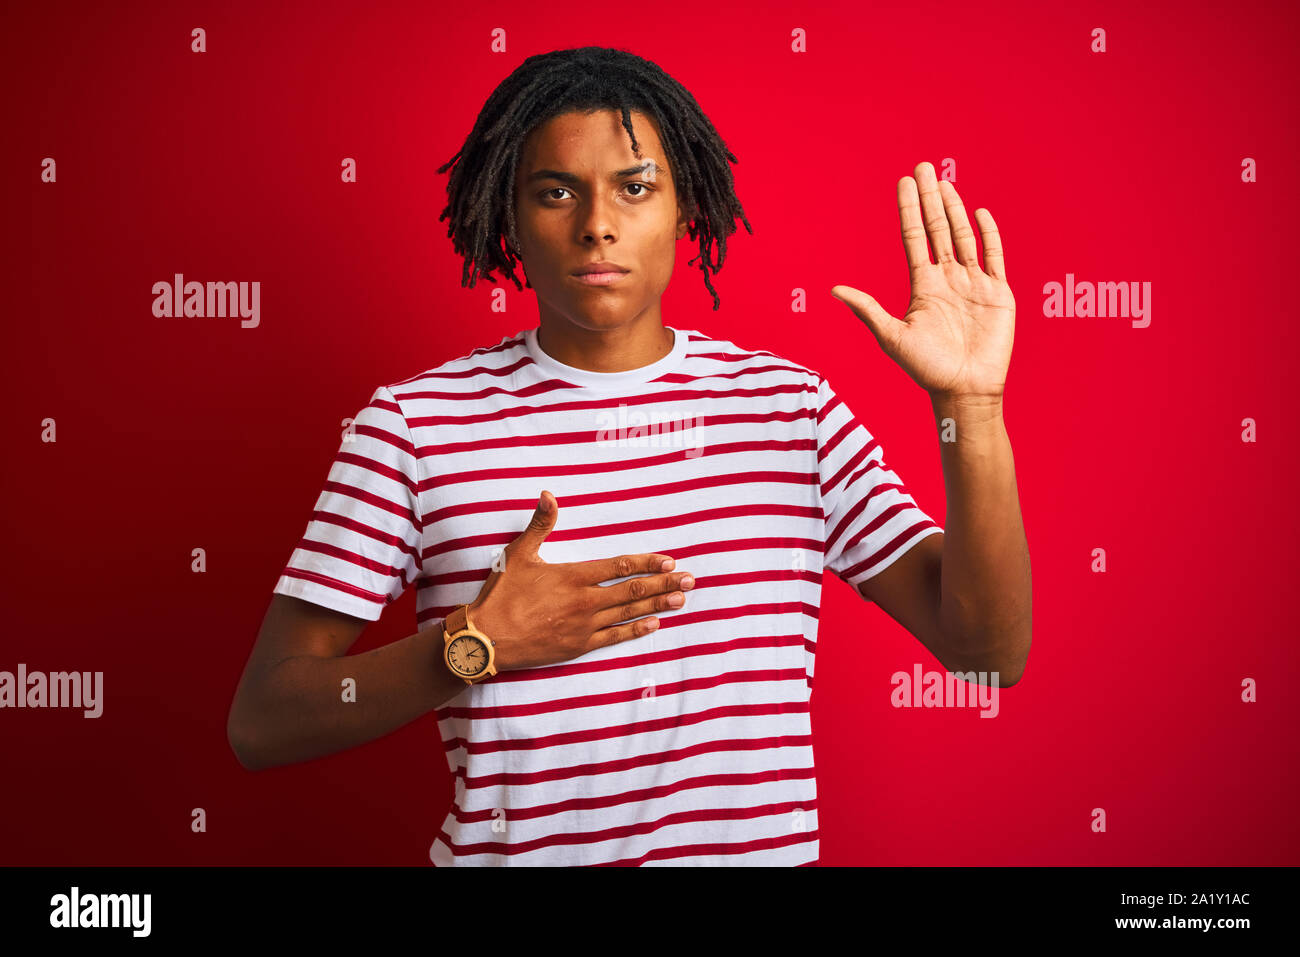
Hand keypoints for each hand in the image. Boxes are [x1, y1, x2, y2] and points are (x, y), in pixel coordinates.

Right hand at [466, 490, 694, 671]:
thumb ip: (540, 524)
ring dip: (657, 605)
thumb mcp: (519, 553)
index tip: (668, 560)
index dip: (646, 562)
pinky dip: (636, 630)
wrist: (487, 639)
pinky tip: (654, 625)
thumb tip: (548, 494)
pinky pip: (615, 637)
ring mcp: (584, 626)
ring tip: (681, 600)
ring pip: (629, 613)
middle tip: (689, 580)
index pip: (619, 566)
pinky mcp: (579, 646)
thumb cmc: (502, 595)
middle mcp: (585, 601)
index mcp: (573, 576)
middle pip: (632, 589)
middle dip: (663, 584)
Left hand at [830, 161, 1014, 401]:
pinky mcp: (998, 293)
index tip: (904, 182)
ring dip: (954, 209)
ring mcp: (973, 284)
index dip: (909, 209)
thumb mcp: (891, 337)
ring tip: (944, 182)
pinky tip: (979, 212)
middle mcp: (947, 279)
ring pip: (964, 236)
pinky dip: (988, 234)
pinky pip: (994, 257)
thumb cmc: (926, 369)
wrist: (963, 390)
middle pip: (937, 229)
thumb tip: (833, 290)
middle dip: (930, 198)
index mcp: (922, 286)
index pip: (914, 237)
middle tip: (923, 167)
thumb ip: (867, 309)